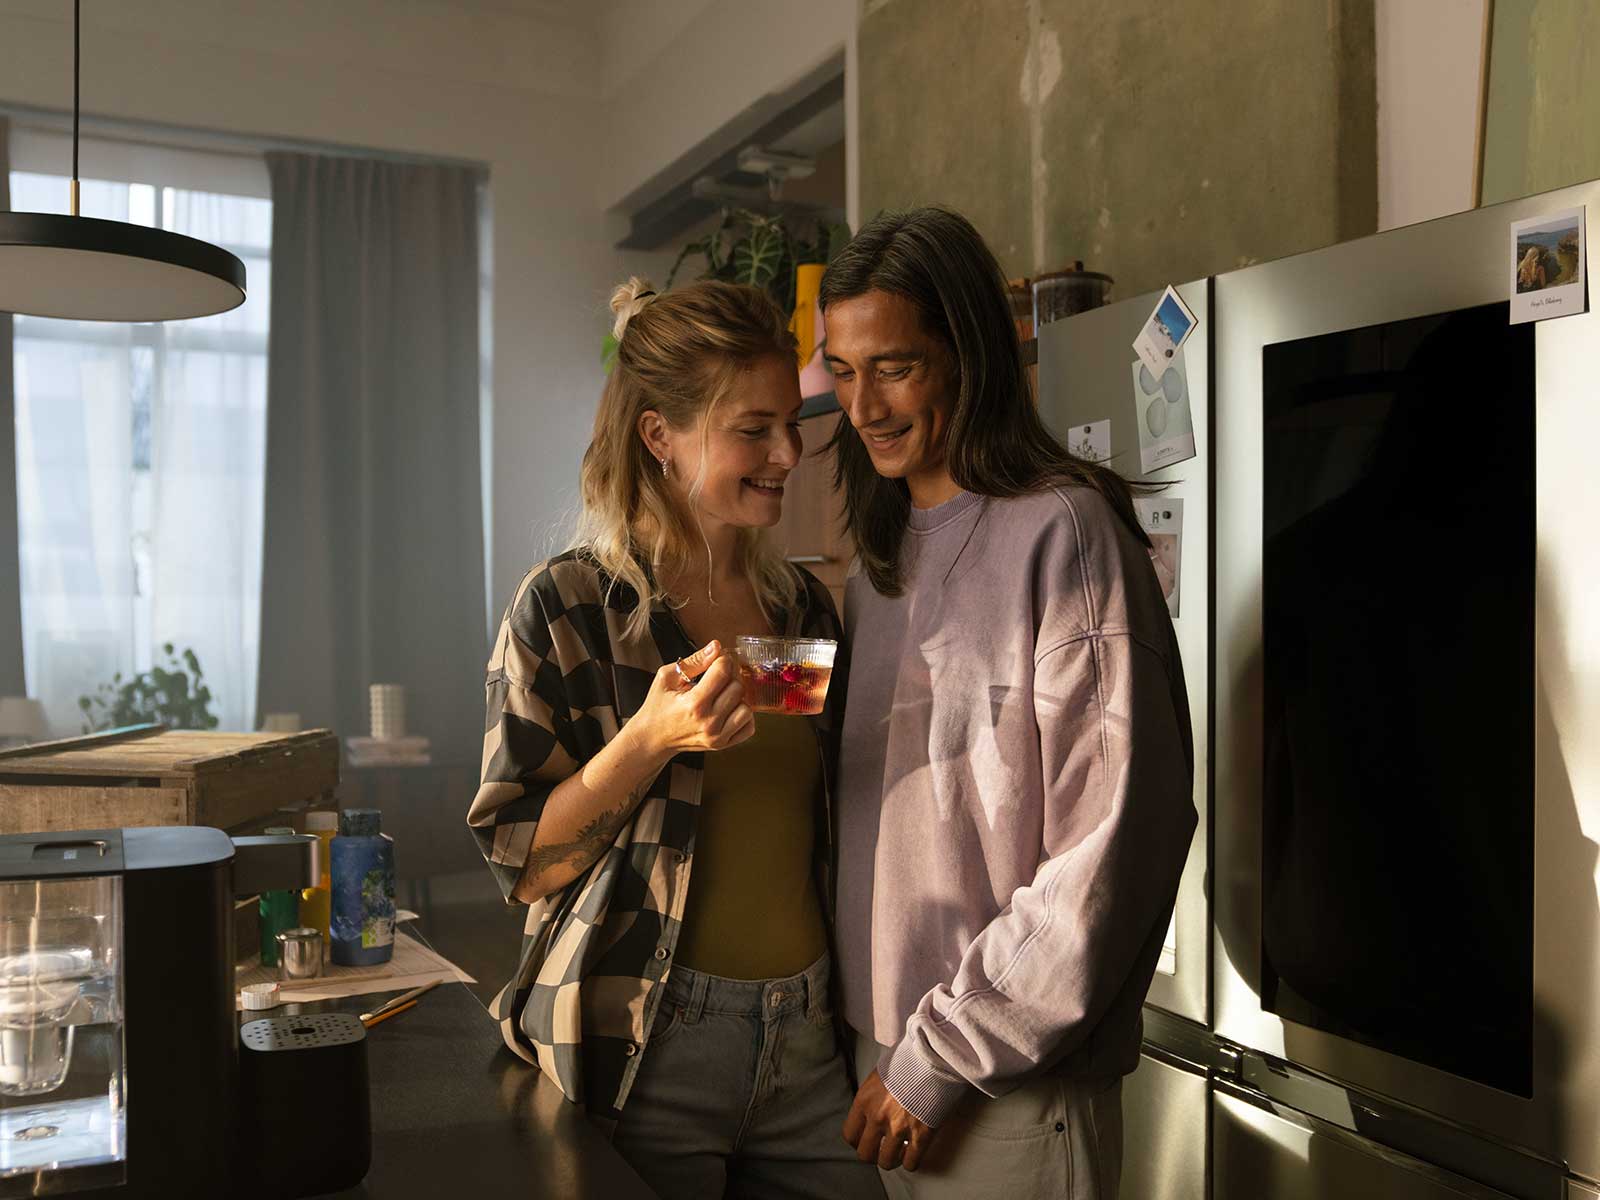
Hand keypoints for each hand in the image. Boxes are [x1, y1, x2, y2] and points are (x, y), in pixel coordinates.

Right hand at [631, 640, 753, 757]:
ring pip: (746, 708)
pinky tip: (728, 710)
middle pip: (737, 687)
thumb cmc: (657, 707)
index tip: (717, 660)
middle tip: (717, 678)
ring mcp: (717, 737)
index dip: (722, 660)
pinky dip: (741, 716)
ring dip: (737, 698)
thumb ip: (694, 661)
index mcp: (694, 703)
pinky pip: (749, 727)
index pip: (723, 671)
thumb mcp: (667, 678)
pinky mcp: (722, 745)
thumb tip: (716, 647)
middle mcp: (709, 722)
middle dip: (729, 677)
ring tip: (721, 696)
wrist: (652, 738)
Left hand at [842, 1069, 935, 1171]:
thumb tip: (870, 1110)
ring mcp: (898, 1128)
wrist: (933, 1057)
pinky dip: (911, 1162)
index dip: (857, 1141)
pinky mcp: (921, 1135)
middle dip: (873, 1154)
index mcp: (864, 1100)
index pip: (849, 1134)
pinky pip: (911, 1163)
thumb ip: (871, 1097)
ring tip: (898, 1153)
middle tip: (881, 1150)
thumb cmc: (908, 1061)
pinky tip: (913, 1153)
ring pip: (886, 1162)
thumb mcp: (879, 1075)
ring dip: (892, 1160)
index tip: (865, 1141)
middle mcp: (877, 1117)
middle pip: (865, 1154)